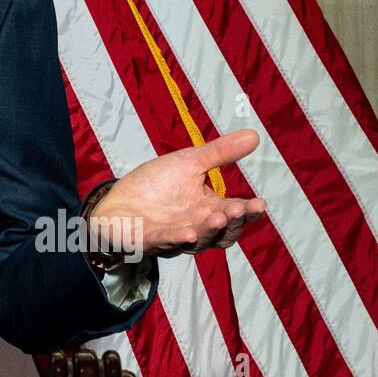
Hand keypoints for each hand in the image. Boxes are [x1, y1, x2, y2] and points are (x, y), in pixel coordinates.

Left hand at [91, 129, 266, 259]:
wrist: (118, 202)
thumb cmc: (156, 185)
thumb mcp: (189, 163)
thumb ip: (220, 153)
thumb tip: (254, 134)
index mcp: (209, 209)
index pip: (235, 213)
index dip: (248, 211)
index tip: (260, 203)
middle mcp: (197, 227)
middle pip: (222, 231)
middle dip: (231, 221)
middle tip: (238, 209)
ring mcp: (175, 237)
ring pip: (199, 240)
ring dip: (209, 230)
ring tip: (218, 217)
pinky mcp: (151, 240)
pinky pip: (167, 242)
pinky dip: (177, 238)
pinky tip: (188, 232)